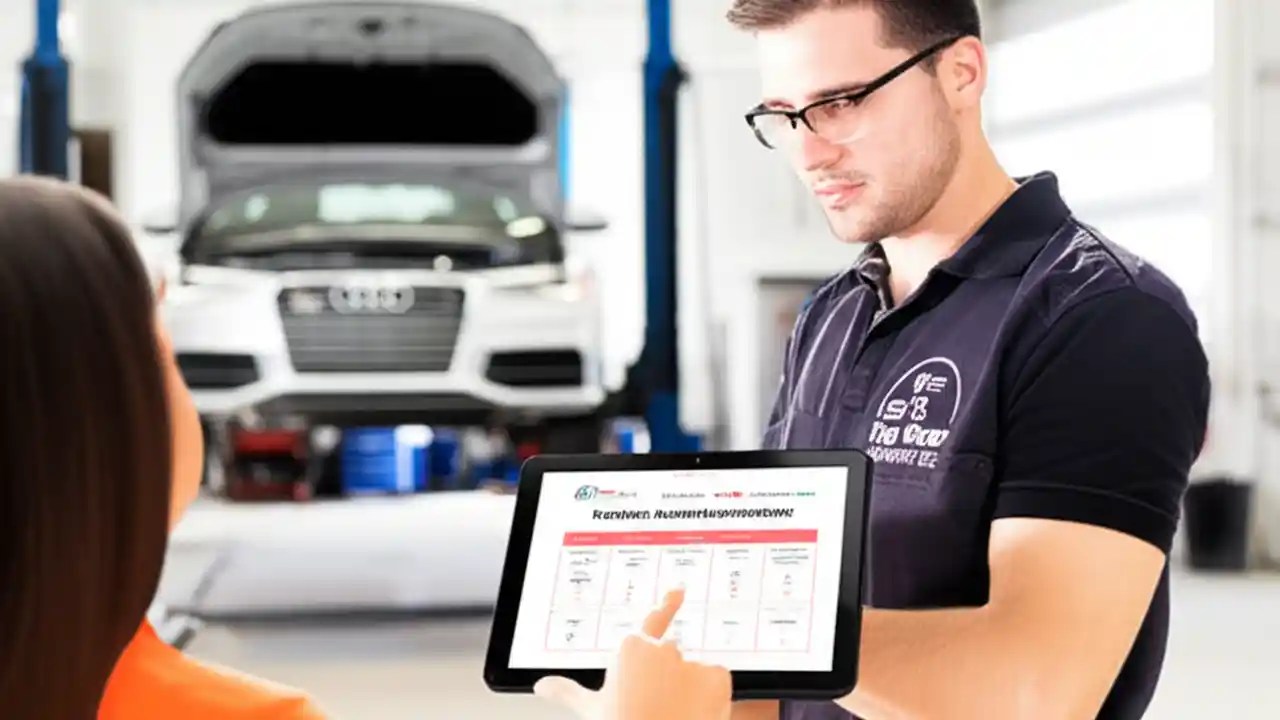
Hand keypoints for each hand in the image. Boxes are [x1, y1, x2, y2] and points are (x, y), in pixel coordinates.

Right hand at [535, 588, 732, 719]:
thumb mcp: (591, 711)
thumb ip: (568, 691)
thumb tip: (542, 685)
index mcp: (632, 649)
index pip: (654, 620)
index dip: (668, 604)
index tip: (679, 590)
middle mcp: (663, 648)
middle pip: (672, 658)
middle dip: (669, 677)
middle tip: (659, 706)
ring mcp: (692, 661)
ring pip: (695, 673)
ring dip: (689, 690)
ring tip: (675, 716)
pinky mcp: (717, 677)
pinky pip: (717, 684)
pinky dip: (712, 698)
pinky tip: (696, 714)